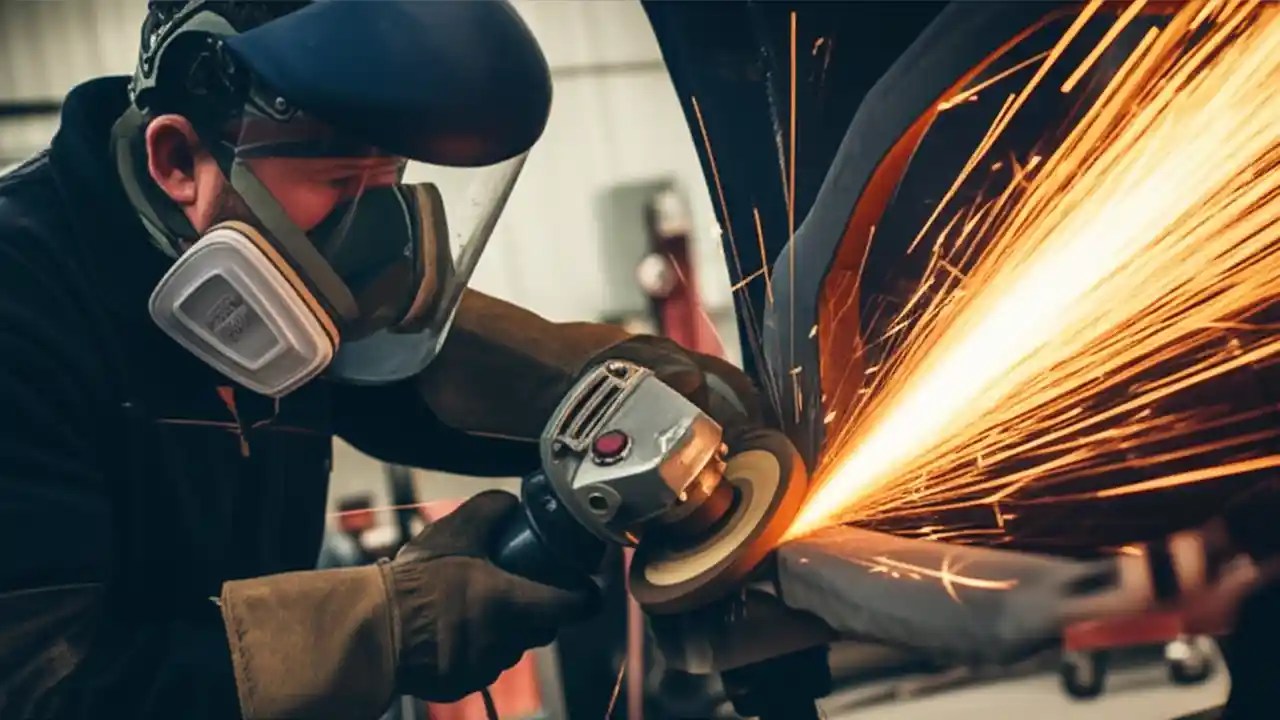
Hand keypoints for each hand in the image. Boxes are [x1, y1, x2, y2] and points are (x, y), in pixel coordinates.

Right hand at [385, 491, 594, 701]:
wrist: (374, 630)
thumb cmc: (416, 583)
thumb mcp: (455, 532)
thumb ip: (490, 510)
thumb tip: (510, 504)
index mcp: (516, 604)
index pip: (577, 606)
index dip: (586, 595)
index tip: (585, 587)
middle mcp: (508, 641)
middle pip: (544, 628)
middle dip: (538, 609)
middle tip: (517, 587)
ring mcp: (484, 667)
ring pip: (510, 648)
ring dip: (503, 630)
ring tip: (472, 607)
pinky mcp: (460, 684)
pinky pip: (479, 665)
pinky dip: (473, 649)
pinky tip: (449, 631)